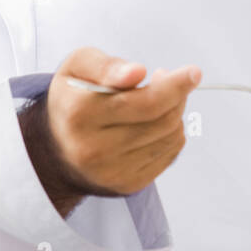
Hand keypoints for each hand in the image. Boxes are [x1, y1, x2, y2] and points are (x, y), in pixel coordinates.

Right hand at [44, 47, 200, 197]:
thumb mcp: (77, 67)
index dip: (176, 86)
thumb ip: (106, 65)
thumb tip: (138, 72)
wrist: (56, 150)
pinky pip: (170, 153)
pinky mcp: (128, 185)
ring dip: (173, 113)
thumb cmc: (72, 99)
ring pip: (171, 136)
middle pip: (164, 119)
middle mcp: (94, 149)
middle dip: (175, 94)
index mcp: (80, 114)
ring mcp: (113, 172)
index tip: (194, 72)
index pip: (146, 103)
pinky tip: (152, 124)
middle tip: (164, 79)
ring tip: (153, 102)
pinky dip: (170, 133)